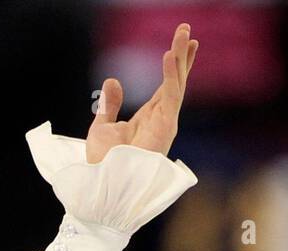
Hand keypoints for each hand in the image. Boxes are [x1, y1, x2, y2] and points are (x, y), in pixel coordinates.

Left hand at [85, 22, 197, 163]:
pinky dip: (169, 75)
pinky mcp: (165, 127)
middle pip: (175, 80)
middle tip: (186, 29)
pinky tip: (169, 56)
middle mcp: (161, 118)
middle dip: (182, 55)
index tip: (179, 45)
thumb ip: (109, 104)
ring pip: (176, 83)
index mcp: (149, 117)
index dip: (173, 64)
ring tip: (184, 35)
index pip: (166, 86)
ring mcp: (165, 122)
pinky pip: (170, 95)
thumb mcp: (102, 127)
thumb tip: (112, 80)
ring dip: (180, 58)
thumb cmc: (103, 164)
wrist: (104, 184)